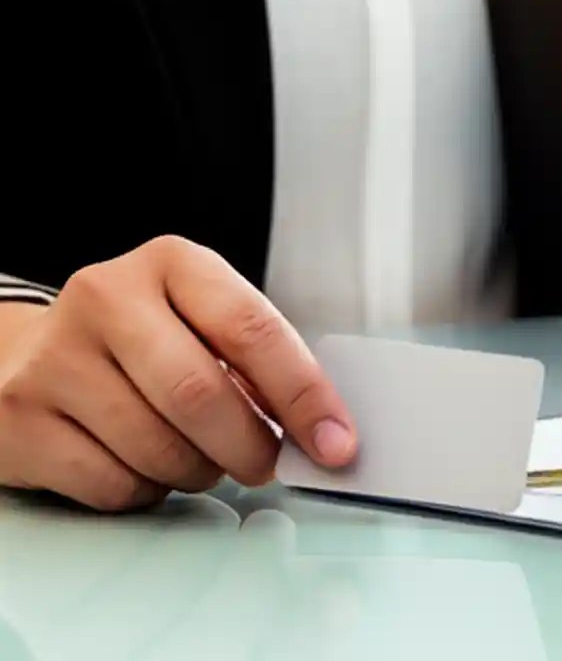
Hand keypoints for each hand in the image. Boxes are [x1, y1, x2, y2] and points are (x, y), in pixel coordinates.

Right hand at [0, 236, 356, 510]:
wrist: (27, 354)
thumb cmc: (143, 343)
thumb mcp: (201, 323)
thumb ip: (259, 364)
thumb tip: (323, 431)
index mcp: (172, 265)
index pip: (253, 329)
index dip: (304, 395)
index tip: (336, 442)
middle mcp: (107, 297)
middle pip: (200, 394)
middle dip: (250, 446)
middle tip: (266, 464)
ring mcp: (56, 357)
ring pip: (158, 447)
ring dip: (199, 471)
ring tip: (198, 457)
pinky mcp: (22, 419)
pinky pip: (114, 483)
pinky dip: (148, 490)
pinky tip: (142, 465)